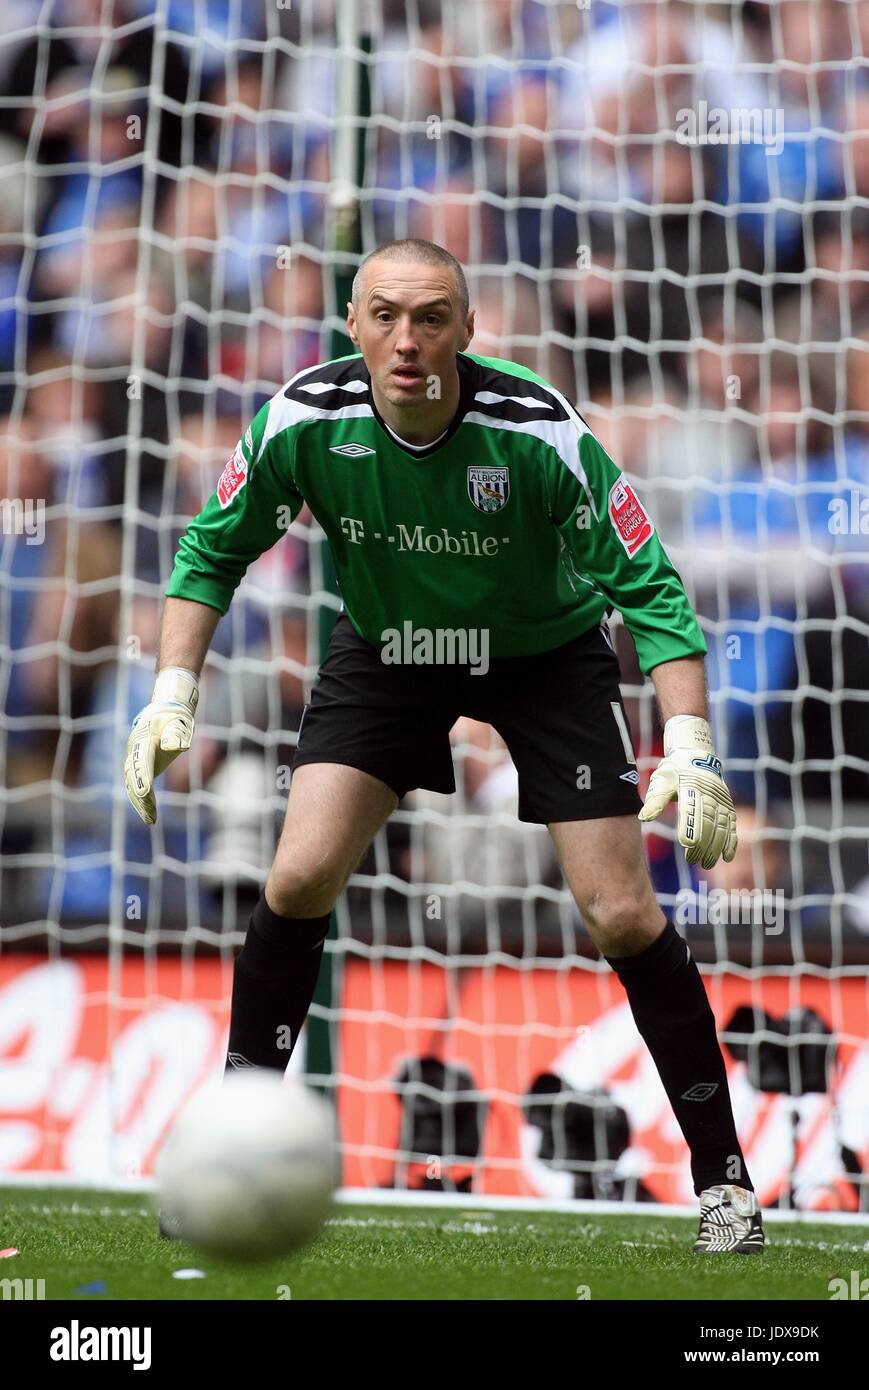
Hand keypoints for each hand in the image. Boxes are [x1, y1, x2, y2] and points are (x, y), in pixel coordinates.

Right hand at [124, 668, 198, 824]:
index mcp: (144, 739)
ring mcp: (134, 757)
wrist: (165, 708)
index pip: (142, 762)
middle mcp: (135, 750)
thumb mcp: (178, 722)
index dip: (143, 778)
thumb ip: (176, 734)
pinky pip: (136, 783)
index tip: (145, 794)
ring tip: (150, 819)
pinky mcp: (139, 763)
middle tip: (150, 816)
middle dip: (140, 797)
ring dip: (140, 801)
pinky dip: (141, 798)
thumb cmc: (174, 716)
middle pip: (134, 777)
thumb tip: (176, 747)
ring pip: (132, 782)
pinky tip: (149, 812)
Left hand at [638, 715, 736, 868]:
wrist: (696, 756)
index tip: (687, 844)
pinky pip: (732, 825)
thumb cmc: (674, 771)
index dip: (691, 826)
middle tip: (693, 860)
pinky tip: (727, 857)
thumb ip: (655, 800)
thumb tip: (643, 818)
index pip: (691, 809)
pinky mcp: (729, 806)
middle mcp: (709, 794)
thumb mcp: (662, 780)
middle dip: (702, 843)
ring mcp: (722, 800)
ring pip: (721, 826)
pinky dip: (731, 841)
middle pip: (708, 821)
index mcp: (690, 787)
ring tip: (707, 863)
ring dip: (716, 847)